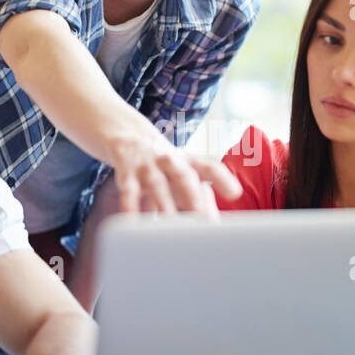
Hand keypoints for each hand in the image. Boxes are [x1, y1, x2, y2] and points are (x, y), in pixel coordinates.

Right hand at [109, 132, 241, 214]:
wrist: (120, 128)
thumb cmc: (154, 161)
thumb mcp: (172, 174)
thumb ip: (186, 198)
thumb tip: (203, 226)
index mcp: (185, 161)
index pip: (208, 167)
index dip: (222, 178)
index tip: (234, 194)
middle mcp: (169, 159)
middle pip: (184, 175)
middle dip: (192, 194)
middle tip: (201, 215)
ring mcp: (146, 163)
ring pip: (157, 183)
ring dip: (164, 202)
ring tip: (170, 222)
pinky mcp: (125, 168)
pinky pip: (128, 189)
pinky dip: (129, 205)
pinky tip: (131, 222)